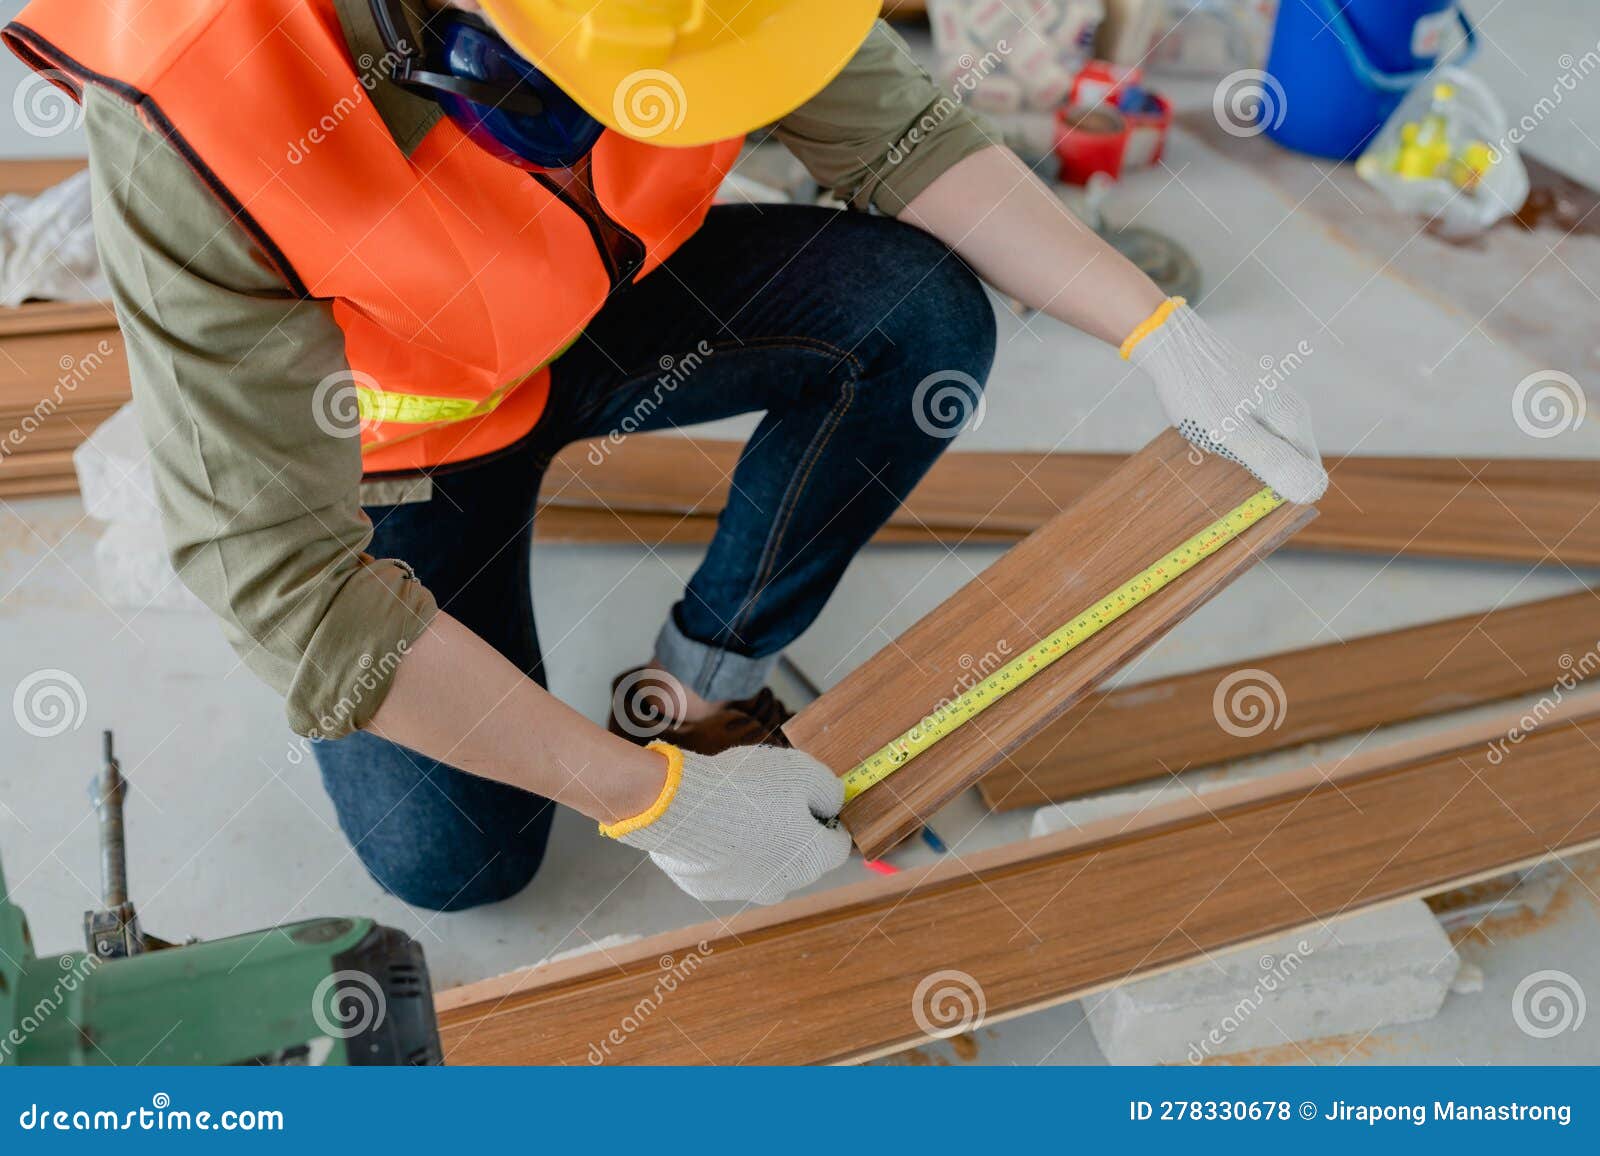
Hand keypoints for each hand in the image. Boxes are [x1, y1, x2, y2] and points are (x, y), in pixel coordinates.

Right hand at [600, 742, 851, 904]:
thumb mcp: (802, 770)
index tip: (812, 800)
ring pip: (766, 867)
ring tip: (740, 810)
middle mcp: (783, 885)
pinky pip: (730, 869)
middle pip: (802, 859)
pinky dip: (728, 852)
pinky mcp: (712, 890)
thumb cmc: (745, 787)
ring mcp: (745, 892)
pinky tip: (715, 826)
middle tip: (772, 800)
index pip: (838, 845)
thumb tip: (834, 802)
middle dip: (795, 833)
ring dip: (762, 844)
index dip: (828, 819)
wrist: (680, 805)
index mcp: (811, 860)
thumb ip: (830, 788)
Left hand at [1124, 299, 1327, 503]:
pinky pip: (1254, 430)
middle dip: (1262, 473)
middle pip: (1290, 459)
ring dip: (1245, 456)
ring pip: (1270, 445)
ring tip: (1213, 442)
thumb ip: (1272, 461)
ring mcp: (1273, 400)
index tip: (1247, 492)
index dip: (1282, 491)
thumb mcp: (1233, 434)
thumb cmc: (1199, 391)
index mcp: (1294, 419)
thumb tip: (1314, 491)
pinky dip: (1234, 440)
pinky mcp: (1253, 396)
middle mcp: (1292, 408)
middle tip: (1224, 463)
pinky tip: (1210, 431)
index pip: (1308, 472)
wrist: (1172, 344)